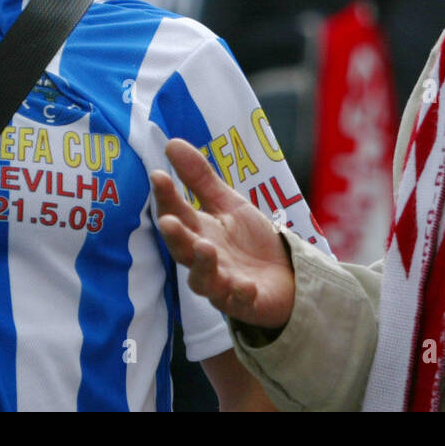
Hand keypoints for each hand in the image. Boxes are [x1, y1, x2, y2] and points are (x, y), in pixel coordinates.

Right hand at [150, 138, 295, 329]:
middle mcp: (205, 259)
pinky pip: (240, 301)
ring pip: (205, 279)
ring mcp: (223, 283)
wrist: (286, 275)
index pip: (177, 213)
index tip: (158, 175)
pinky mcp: (245, 302)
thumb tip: (171, 142)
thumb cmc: (250, 241)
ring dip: (203, 265)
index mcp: (199, 232)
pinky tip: (246, 285)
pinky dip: (241, 294)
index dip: (166, 196)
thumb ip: (200, 178)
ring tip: (204, 248)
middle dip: (176, 236)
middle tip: (167, 221)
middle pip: (184, 250)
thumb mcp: (228, 204)